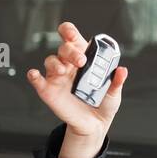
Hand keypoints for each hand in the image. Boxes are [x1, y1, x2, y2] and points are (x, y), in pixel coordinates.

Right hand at [26, 22, 127, 140]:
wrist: (94, 125)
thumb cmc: (103, 104)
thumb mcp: (114, 93)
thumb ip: (116, 81)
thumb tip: (122, 70)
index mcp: (84, 59)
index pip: (73, 39)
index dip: (69, 32)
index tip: (72, 35)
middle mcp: (69, 65)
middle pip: (63, 49)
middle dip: (71, 52)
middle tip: (81, 61)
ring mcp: (58, 77)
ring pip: (51, 61)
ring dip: (55, 63)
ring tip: (64, 71)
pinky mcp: (48, 90)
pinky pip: (37, 80)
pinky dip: (33, 76)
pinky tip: (34, 74)